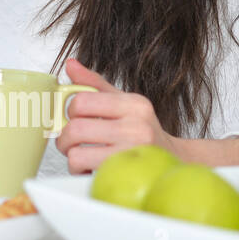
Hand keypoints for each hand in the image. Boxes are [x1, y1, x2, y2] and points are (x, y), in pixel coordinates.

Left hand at [54, 57, 180, 172]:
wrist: (174, 161)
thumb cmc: (143, 131)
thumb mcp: (123, 102)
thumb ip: (95, 84)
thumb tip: (70, 64)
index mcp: (134, 104)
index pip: (82, 101)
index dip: (70, 111)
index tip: (75, 118)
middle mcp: (137, 127)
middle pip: (76, 128)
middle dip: (64, 137)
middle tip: (69, 141)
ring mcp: (133, 153)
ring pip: (77, 153)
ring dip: (71, 156)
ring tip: (79, 155)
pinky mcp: (126, 175)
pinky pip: (85, 172)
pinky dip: (79, 171)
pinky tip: (89, 168)